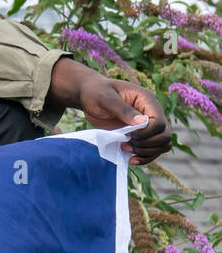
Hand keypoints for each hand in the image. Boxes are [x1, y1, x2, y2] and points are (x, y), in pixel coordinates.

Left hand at [46, 57, 172, 164]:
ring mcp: (148, 125)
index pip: (159, 123)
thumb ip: (122, 109)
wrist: (88, 97)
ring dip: (147, 152)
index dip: (145, 133)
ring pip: (162, 144)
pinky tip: (130, 159)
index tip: (127, 133)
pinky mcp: (140, 135)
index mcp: (147, 100)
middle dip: (147, 144)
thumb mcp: (105, 98)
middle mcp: (152, 112)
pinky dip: (145, 157)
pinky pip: (153, 150)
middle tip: (126, 143)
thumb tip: (143, 122)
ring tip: (125, 149)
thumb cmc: (96, 93)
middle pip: (165, 135)